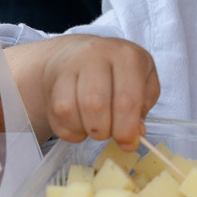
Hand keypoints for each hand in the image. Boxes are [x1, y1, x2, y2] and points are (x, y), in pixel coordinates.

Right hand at [5, 35, 159, 148]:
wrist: (79, 54)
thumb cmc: (118, 72)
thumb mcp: (144, 83)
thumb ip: (143, 108)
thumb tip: (135, 133)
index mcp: (127, 56)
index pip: (127, 100)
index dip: (127, 129)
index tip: (128, 143)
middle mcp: (96, 54)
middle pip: (95, 105)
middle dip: (104, 130)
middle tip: (110, 132)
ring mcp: (70, 65)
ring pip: (70, 109)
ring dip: (85, 129)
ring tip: (96, 126)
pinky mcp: (53, 78)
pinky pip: (57, 114)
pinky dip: (70, 128)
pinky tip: (81, 123)